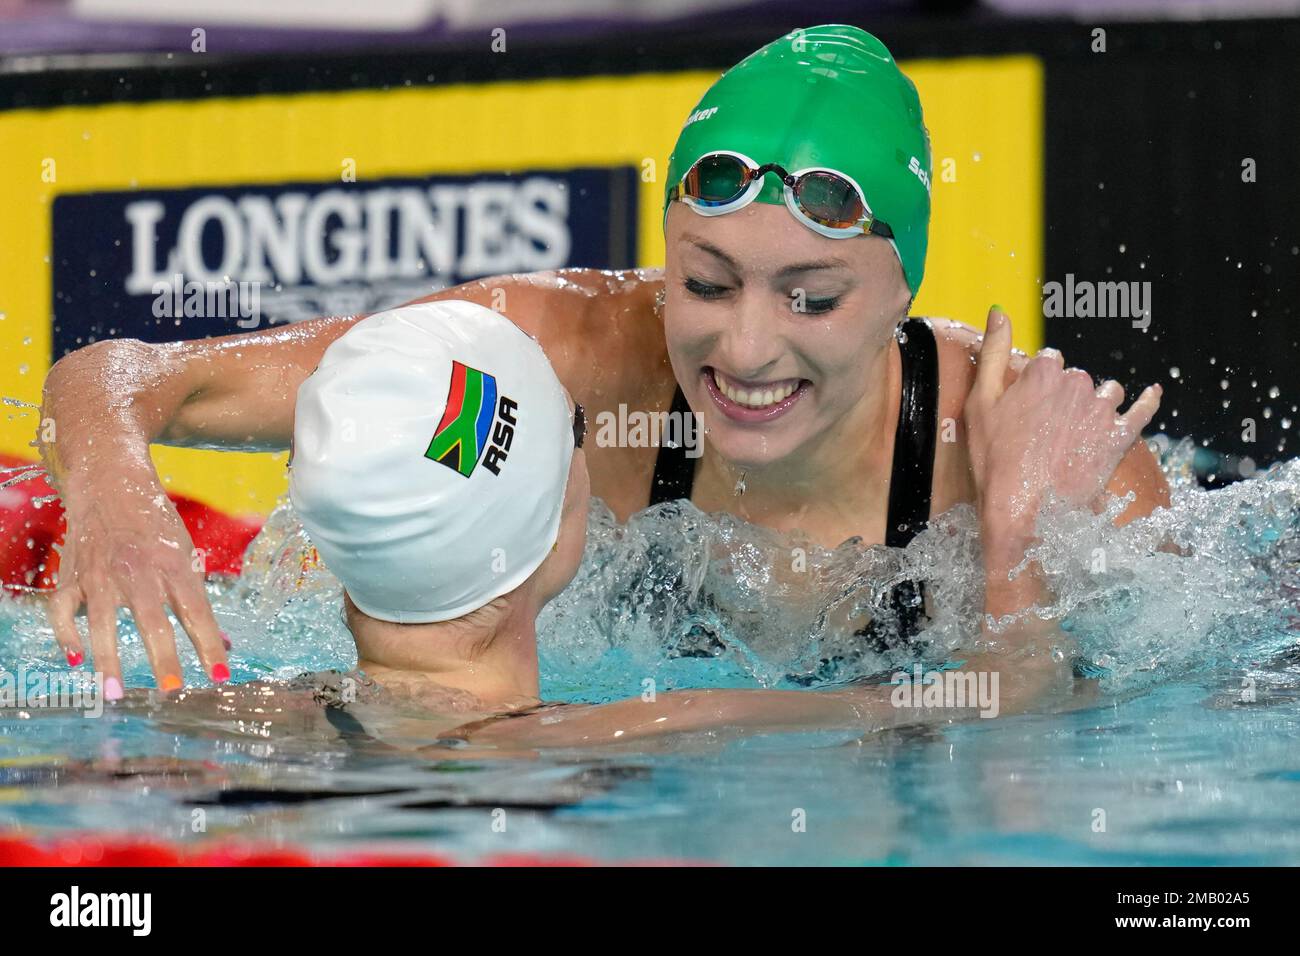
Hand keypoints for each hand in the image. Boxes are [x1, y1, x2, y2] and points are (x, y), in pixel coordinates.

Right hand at [46, 472, 228, 695]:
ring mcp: (100, 572)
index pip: (197, 611)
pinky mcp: (72, 574)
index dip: (209, 644)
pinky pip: (62, 609)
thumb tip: (223, 644)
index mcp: (173, 563)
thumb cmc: (155, 524)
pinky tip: (74, 660)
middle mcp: (137, 569)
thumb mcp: (185, 552)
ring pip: (101, 620)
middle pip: (152, 619)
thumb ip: (195, 598)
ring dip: (108, 658)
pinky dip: (65, 635)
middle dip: (163, 656)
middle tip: (173, 689)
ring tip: (115, 693)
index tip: (221, 675)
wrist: (110, 482)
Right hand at [964, 307, 1161, 571]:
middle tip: (1044, 430)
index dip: (1036, 385)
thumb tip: (999, 309)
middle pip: (1076, 377)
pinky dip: (1149, 400)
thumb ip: (992, 351)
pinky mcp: (1120, 437)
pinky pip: (1143, 410)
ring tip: (1076, 432)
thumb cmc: (994, 459)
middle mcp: (1078, 383)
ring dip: (1095, 403)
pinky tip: (1153, 392)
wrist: (1024, 513)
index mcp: (1043, 371)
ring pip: (1106, 391)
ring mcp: (1102, 410)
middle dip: (1064, 396)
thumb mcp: (980, 402)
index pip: (1048, 362)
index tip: (1026, 410)